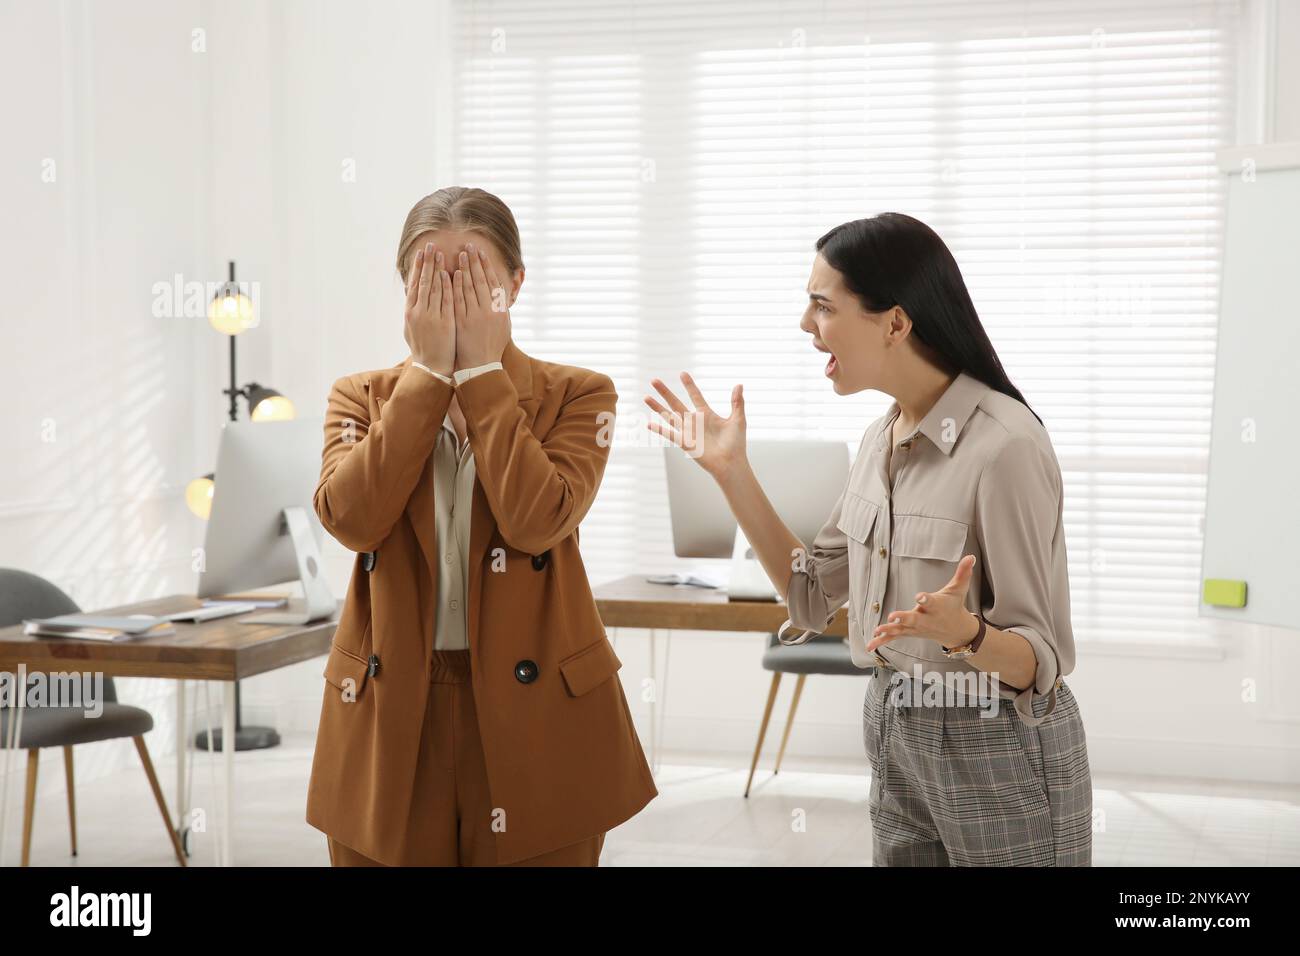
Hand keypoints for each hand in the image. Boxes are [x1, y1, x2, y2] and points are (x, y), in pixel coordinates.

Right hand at [404, 242, 453, 374]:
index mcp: (410, 312)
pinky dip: (449, 286)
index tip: (421, 252)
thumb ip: (412, 310)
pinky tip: (452, 273)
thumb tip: (411, 293)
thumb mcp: (411, 329)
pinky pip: (448, 300)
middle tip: (430, 244)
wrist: (432, 369)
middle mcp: (419, 312)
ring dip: (438, 269)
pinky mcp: (445, 323)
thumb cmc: (423, 349)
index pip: (414, 284)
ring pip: (435, 288)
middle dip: (427, 262)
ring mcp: (432, 317)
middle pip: (423, 281)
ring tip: (441, 253)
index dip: (417, 267)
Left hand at [452, 243, 510, 369]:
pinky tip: (454, 273)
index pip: (493, 282)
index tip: (481, 253)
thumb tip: (499, 289)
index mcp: (500, 310)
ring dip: (465, 268)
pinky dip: (456, 285)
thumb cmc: (492, 346)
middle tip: (469, 246)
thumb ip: (501, 306)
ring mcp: (475, 316)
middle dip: (475, 262)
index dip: (487, 266)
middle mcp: (489, 311)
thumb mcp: (503, 325)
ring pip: (470, 287)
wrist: (481, 366)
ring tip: (461, 254)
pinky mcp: (462, 322)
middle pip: (482, 280)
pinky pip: (459, 299)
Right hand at [644, 372, 746, 479]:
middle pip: (676, 403)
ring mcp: (688, 432)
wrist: (731, 463)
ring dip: (657, 407)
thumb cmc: (736, 444)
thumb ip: (737, 402)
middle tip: (654, 380)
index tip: (682, 373)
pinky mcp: (686, 444)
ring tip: (646, 397)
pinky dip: (660, 429)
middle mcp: (694, 422)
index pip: (695, 396)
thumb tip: (739, 385)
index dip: (689, 385)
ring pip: (669, 416)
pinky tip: (649, 424)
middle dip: (665, 392)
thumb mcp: (738, 420)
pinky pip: (670, 435)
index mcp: (706, 415)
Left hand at [868, 554, 979, 651]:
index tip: (919, 596)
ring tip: (876, 631)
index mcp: (936, 606)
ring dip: (888, 630)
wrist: (957, 631)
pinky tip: (869, 645)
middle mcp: (925, 619)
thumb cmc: (954, 606)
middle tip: (892, 616)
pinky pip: (894, 637)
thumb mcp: (959, 589)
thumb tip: (970, 556)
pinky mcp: (909, 632)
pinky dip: (882, 641)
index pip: (930, 601)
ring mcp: (916, 628)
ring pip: (901, 630)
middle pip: (913, 619)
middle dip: (903, 618)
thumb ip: (963, 573)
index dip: (925, 599)